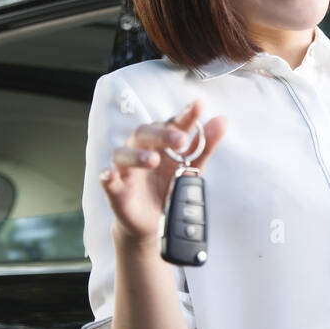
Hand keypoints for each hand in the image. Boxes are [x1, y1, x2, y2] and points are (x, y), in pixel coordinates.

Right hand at [99, 98, 228, 242]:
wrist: (153, 222)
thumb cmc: (168, 186)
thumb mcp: (191, 167)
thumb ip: (204, 145)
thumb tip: (222, 120)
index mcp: (162, 142)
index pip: (172, 123)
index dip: (185, 115)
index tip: (198, 106)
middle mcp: (141, 149)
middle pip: (145, 133)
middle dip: (162, 134)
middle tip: (180, 139)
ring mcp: (127, 169)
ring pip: (124, 154)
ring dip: (137, 155)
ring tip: (153, 159)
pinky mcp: (116, 189)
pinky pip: (107, 180)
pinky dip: (107, 176)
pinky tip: (110, 174)